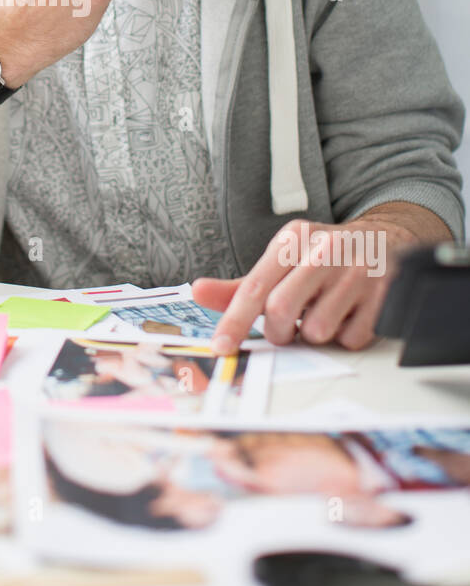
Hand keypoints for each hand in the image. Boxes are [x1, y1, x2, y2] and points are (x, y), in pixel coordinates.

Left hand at [192, 205, 449, 352]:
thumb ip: (242, 284)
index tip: (220, 347)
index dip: (234, 320)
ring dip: (315, 334)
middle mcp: (325, 249)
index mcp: (293, 239)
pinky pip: (352, 339)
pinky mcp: (384, 295)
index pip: (255, 286)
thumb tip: (198, 292)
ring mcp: (358, 271)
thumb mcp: (283, 260)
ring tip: (323, 314)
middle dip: (280, 332)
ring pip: (319, 330)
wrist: (387, 239)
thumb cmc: (322, 257)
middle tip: (288, 329)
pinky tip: (350, 315)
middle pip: (282, 309)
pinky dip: (345, 336)